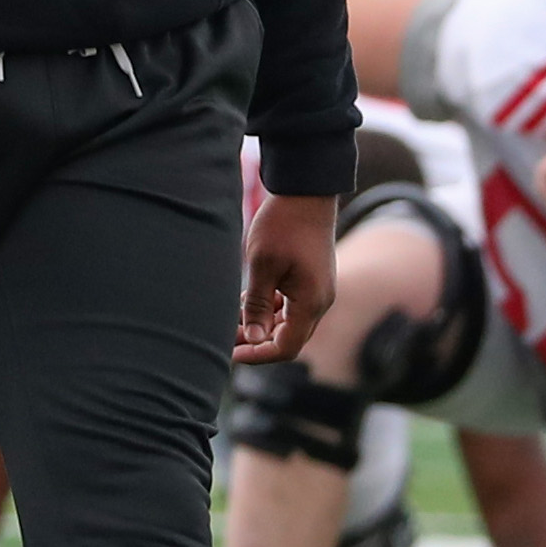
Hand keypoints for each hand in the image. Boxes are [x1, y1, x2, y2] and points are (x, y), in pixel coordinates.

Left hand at [236, 193, 335, 365]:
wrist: (305, 192)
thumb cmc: (283, 225)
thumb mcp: (262, 265)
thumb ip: (257, 305)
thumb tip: (254, 339)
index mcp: (310, 302)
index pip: (285, 347)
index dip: (257, 354)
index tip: (229, 352)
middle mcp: (320, 301)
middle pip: (288, 338)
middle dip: (257, 342)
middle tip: (225, 338)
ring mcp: (318, 291)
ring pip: (289, 322)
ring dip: (262, 325)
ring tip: (231, 320)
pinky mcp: (312, 280)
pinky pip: (292, 306)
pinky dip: (270, 308)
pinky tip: (246, 301)